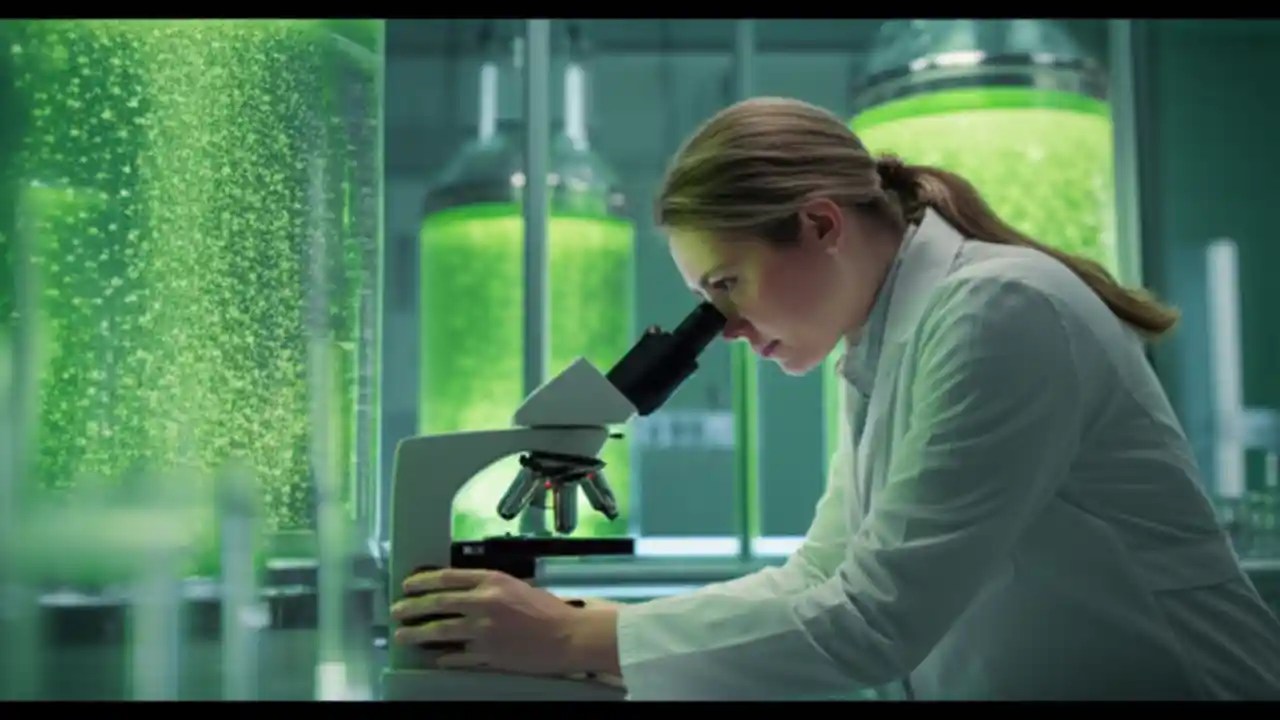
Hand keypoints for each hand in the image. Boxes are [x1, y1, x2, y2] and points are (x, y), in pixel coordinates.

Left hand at [390, 568, 581, 675]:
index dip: (423, 581)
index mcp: (492, 581)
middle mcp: (484, 604)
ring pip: (439, 631)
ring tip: (402, 636)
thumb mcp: (516, 586)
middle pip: (437, 603)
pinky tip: (435, 658)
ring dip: (416, 634)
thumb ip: (488, 588)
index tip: (408, 585)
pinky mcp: (488, 656)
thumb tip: (461, 594)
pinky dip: (444, 657)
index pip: (447, 577)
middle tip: (396, 611)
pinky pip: (458, 657)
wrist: (569, 636)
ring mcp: (484, 632)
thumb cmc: (549, 610)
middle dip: (411, 608)